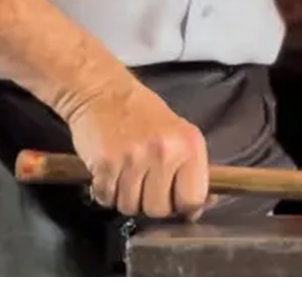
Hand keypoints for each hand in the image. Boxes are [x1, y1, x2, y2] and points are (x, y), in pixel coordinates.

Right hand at [65, 77, 210, 220]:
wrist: (103, 91)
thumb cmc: (142, 113)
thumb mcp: (178, 132)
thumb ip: (189, 167)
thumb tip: (198, 206)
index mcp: (189, 145)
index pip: (193, 198)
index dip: (184, 208)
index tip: (176, 206)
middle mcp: (165, 152)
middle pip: (159, 209)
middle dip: (150, 203)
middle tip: (144, 184)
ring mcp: (134, 159)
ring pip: (131, 208)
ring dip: (125, 198)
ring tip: (125, 176)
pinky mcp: (106, 164)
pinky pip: (107, 198)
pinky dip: (105, 192)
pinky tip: (109, 174)